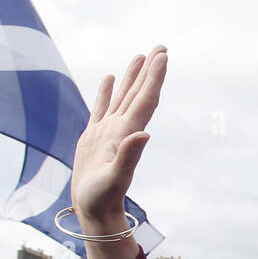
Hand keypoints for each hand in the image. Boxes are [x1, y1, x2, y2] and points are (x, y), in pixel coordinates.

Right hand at [72, 45, 167, 232]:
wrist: (93, 211)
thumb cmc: (102, 198)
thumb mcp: (114, 178)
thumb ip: (128, 156)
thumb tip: (143, 134)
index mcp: (127, 133)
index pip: (145, 99)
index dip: (154, 78)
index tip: (163, 56)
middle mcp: (122, 129)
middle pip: (138, 93)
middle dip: (150, 70)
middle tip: (161, 47)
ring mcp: (108, 132)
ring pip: (122, 96)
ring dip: (132, 76)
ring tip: (140, 56)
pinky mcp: (94, 137)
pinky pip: (101, 107)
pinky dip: (106, 91)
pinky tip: (109, 78)